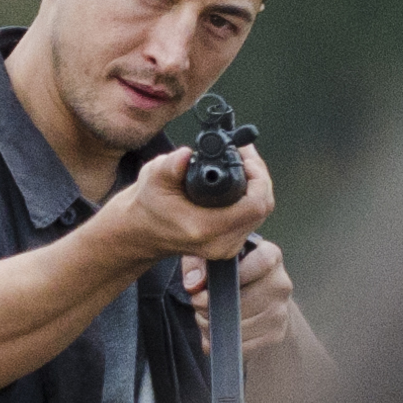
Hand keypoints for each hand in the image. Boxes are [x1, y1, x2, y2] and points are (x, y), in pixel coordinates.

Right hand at [98, 138, 272, 274]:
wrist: (140, 232)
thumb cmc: (147, 206)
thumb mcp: (153, 178)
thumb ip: (170, 166)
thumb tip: (186, 155)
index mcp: (205, 228)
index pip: (254, 205)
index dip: (258, 177)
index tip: (245, 158)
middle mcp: (219, 243)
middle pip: (262, 208)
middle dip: (258, 176)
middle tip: (245, 154)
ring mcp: (226, 247)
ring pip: (259, 213)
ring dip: (256, 186)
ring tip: (243, 163)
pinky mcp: (228, 245)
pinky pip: (251, 219)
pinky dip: (250, 197)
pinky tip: (241, 180)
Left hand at [174, 235, 321, 368]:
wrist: (259, 297)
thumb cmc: (230, 273)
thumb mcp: (210, 259)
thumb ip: (197, 265)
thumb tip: (194, 285)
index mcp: (271, 256)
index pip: (261, 262)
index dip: (233, 274)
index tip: (211, 283)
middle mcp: (281, 284)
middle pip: (240, 300)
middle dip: (209, 305)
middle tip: (197, 303)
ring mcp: (280, 312)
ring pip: (236, 326)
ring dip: (211, 324)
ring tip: (206, 315)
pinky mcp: (275, 336)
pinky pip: (239, 345)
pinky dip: (220, 341)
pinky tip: (216, 329)